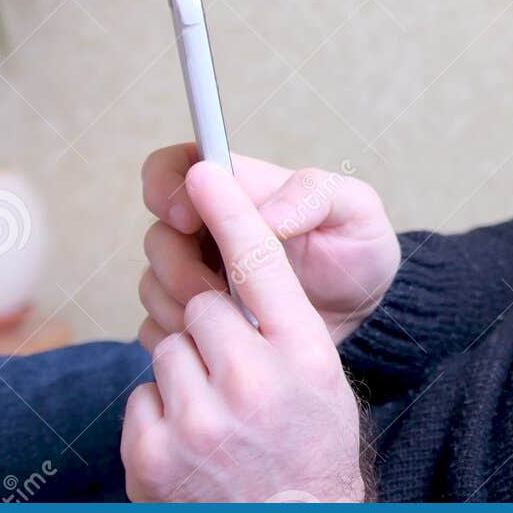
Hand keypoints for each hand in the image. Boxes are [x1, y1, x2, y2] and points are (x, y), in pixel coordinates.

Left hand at [123, 161, 366, 501]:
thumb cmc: (310, 450)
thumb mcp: (322, 378)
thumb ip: (281, 323)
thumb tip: (227, 274)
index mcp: (305, 354)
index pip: (258, 263)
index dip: (228, 209)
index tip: (204, 170)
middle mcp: (253, 382)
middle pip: (201, 304)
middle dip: (209, 321)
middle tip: (232, 356)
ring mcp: (200, 421)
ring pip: (167, 347)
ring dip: (186, 367)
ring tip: (220, 408)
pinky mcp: (154, 454)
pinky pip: (142, 393)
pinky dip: (162, 409)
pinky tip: (196, 436)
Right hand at [140, 144, 399, 345]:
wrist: (359, 315)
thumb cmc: (358, 251)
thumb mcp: (357, 211)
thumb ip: (315, 195)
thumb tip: (264, 214)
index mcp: (238, 191)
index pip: (174, 167)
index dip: (164, 188)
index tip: (188, 218)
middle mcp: (206, 230)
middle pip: (158, 235)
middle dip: (178, 264)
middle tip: (216, 289)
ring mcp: (195, 275)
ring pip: (153, 283)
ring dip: (181, 304)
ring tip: (234, 321)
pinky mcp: (193, 320)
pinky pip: (158, 327)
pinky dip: (181, 337)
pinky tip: (221, 345)